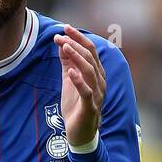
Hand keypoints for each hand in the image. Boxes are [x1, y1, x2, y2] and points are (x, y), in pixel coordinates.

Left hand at [53, 23, 105, 148]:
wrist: (80, 134)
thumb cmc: (76, 106)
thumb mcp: (69, 81)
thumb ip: (67, 63)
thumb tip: (61, 43)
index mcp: (96, 74)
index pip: (90, 50)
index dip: (78, 38)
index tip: (65, 27)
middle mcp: (100, 82)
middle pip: (90, 57)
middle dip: (75, 43)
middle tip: (61, 35)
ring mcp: (97, 95)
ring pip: (90, 71)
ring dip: (76, 57)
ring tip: (64, 46)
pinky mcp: (90, 108)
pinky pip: (87, 92)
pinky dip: (79, 81)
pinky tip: (70, 72)